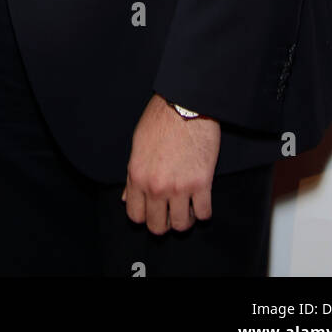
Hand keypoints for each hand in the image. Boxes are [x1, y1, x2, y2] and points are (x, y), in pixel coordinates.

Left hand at [122, 93, 220, 233]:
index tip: (153, 211)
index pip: (135, 216)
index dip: (144, 216)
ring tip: (187, 207)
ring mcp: (180, 187)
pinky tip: (201, 201)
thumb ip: (132, 175)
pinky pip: (204, 213)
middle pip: (158, 226)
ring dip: (185, 219)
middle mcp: (156, 186)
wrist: (186, 104)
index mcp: (137, 176)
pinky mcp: (202, 183)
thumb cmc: (160, 119)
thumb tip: (126, 198)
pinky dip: (203, 211)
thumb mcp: (138, 144)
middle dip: (164, 222)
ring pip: (182, 225)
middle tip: (171, 211)